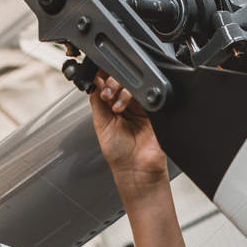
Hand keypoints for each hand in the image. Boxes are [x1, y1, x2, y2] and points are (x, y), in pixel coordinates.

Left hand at [87, 68, 167, 184]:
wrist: (137, 168)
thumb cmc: (118, 152)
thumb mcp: (100, 123)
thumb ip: (97, 101)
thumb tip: (94, 80)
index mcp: (110, 107)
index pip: (106, 84)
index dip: (102, 79)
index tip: (97, 79)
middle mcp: (125, 104)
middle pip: (120, 80)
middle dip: (111, 84)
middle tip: (106, 95)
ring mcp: (139, 106)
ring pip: (132, 84)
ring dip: (121, 91)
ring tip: (117, 109)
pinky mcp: (152, 108)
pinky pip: (145, 93)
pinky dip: (134, 95)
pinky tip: (126, 106)